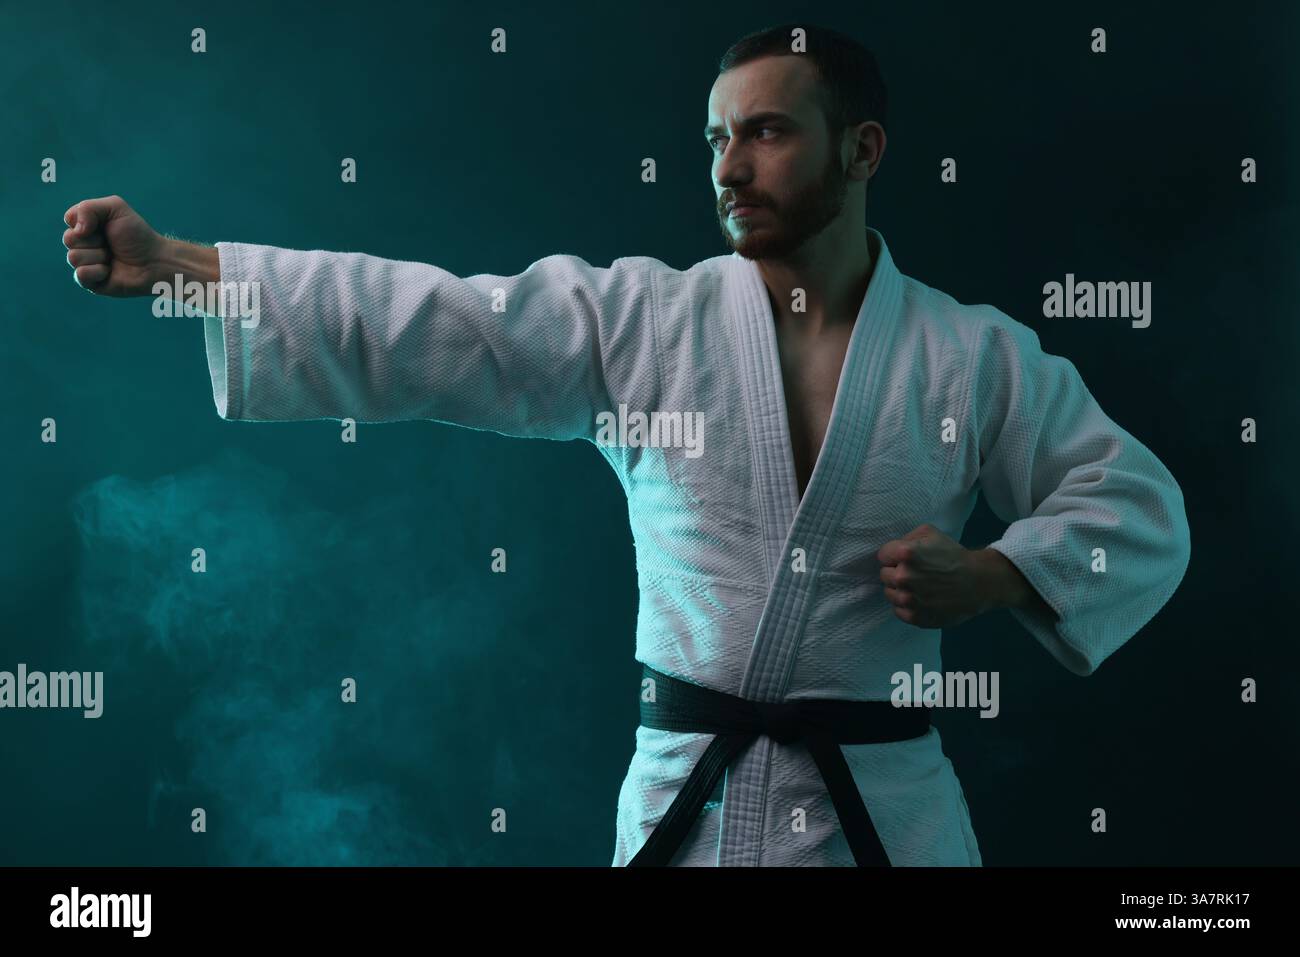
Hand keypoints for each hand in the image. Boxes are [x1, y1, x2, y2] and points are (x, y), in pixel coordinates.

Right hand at [62, 195, 165, 296]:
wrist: (155, 261)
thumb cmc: (138, 235)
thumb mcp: (115, 208)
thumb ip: (88, 208)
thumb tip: (76, 229)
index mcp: (85, 227)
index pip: (69, 219)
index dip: (87, 222)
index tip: (106, 226)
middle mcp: (83, 245)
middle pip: (68, 239)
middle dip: (94, 240)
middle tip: (111, 244)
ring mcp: (85, 264)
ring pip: (73, 257)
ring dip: (98, 256)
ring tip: (112, 257)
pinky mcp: (90, 282)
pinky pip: (80, 274)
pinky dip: (97, 271)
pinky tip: (110, 271)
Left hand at [876, 524, 992, 627]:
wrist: (978, 583)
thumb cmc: (954, 556)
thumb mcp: (930, 533)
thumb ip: (907, 538)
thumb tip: (894, 549)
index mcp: (905, 554)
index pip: (883, 555)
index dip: (894, 556)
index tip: (906, 559)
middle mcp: (904, 577)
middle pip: (884, 575)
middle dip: (896, 572)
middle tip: (914, 573)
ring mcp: (909, 599)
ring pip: (889, 594)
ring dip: (900, 590)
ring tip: (918, 587)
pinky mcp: (915, 617)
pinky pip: (898, 611)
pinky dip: (906, 606)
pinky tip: (920, 599)